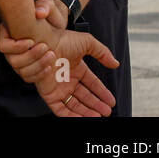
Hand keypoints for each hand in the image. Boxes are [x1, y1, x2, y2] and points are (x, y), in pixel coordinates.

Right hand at [0, 0, 65, 81]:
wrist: (61, 30)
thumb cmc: (51, 17)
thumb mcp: (49, 7)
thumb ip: (45, 5)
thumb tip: (39, 12)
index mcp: (11, 31)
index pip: (3, 44)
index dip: (15, 46)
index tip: (31, 41)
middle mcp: (12, 47)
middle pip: (11, 59)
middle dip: (30, 56)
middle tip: (45, 47)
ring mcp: (19, 59)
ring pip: (20, 69)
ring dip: (36, 64)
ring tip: (52, 55)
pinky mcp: (28, 69)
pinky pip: (28, 77)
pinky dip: (39, 74)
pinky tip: (50, 66)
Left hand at [0, 7, 118, 116]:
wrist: (42, 41)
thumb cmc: (61, 39)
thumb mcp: (87, 42)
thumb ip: (103, 53)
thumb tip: (115, 63)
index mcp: (76, 69)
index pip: (92, 84)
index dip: (102, 93)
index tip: (111, 101)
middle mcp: (67, 79)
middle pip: (85, 97)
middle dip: (97, 105)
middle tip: (107, 111)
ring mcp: (58, 87)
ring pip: (74, 105)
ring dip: (86, 112)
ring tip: (98, 116)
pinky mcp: (48, 93)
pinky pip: (59, 109)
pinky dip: (70, 116)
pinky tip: (82, 118)